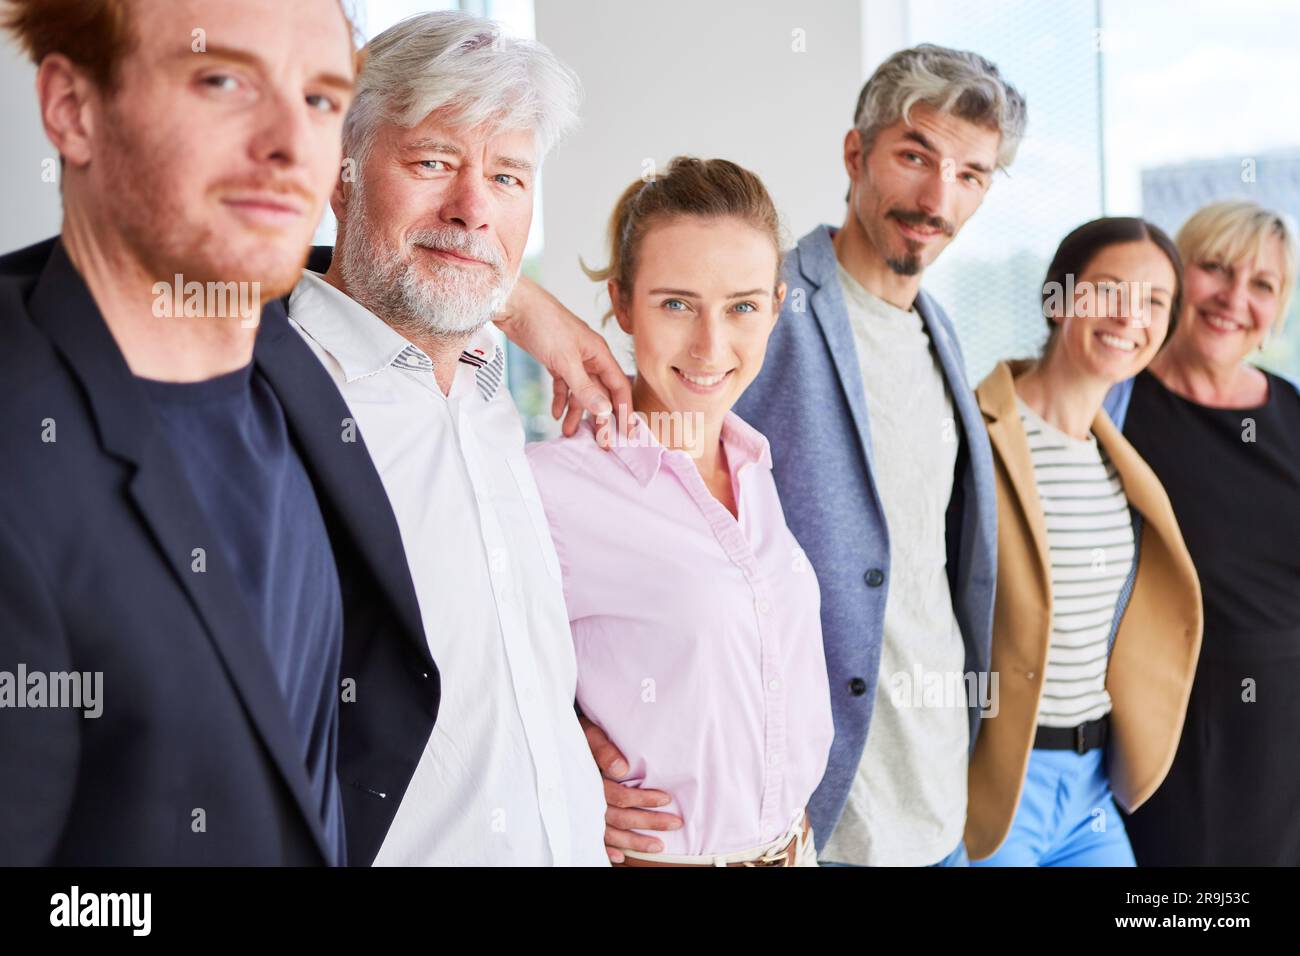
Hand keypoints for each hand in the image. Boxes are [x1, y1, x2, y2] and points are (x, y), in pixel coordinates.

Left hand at [495, 277, 632, 447]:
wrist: (516, 307)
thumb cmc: (545, 325)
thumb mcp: (566, 361)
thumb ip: (585, 388)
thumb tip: (604, 411)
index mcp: (599, 354)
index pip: (618, 387)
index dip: (624, 410)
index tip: (628, 432)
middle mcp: (589, 357)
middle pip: (600, 392)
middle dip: (600, 417)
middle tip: (600, 442)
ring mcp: (571, 359)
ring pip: (579, 391)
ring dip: (575, 412)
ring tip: (568, 432)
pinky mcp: (554, 360)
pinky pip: (562, 385)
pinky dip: (560, 399)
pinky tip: (555, 413)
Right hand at [579, 715, 681, 862]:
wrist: (556, 739)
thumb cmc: (579, 735)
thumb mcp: (590, 734)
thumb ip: (604, 750)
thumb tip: (622, 770)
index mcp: (589, 780)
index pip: (619, 796)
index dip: (644, 799)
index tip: (666, 799)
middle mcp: (584, 800)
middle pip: (620, 818)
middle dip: (648, 823)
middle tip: (675, 824)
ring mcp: (580, 812)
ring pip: (610, 834)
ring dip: (634, 842)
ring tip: (657, 846)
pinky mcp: (577, 818)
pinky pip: (592, 840)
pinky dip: (606, 850)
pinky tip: (621, 857)